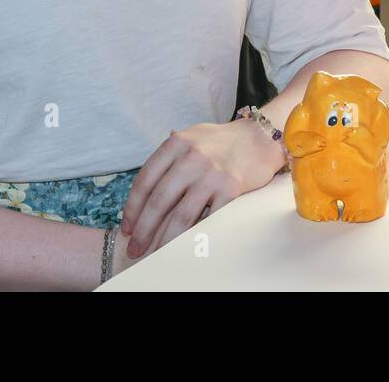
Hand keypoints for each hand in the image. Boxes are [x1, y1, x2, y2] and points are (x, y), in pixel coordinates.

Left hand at [119, 119, 283, 259]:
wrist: (260, 137)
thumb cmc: (222, 141)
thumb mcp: (191, 136)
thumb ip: (168, 155)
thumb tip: (145, 183)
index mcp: (176, 144)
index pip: (145, 181)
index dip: (133, 208)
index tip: (127, 228)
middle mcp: (191, 157)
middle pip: (159, 201)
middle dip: (143, 229)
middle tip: (135, 248)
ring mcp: (211, 173)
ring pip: (181, 215)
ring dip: (165, 239)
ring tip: (156, 252)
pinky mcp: (231, 188)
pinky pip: (208, 218)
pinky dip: (195, 235)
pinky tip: (186, 246)